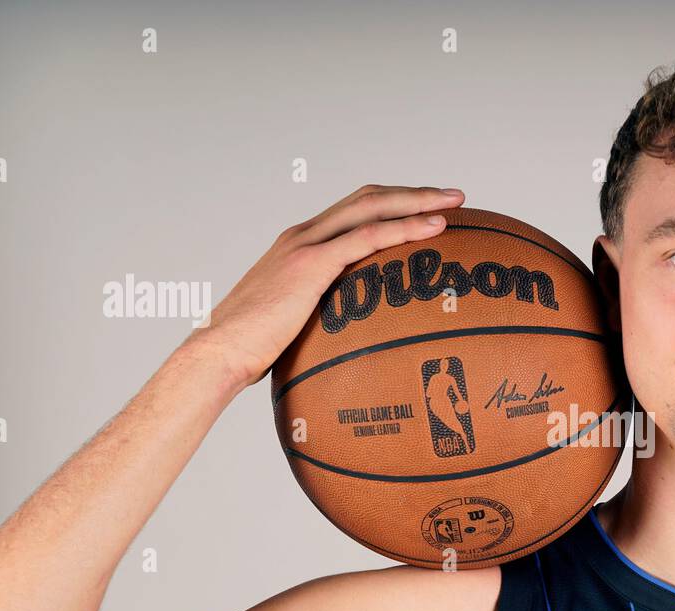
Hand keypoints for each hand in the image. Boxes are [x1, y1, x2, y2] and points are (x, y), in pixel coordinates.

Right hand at [190, 185, 464, 388]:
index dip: (391, 204)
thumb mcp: (295, 328)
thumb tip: (351, 345)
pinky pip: (369, 237)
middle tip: (454, 197)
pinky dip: (405, 228)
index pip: (353, 211)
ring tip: (456, 203)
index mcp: (300, 245)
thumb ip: (323, 320)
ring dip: (418, 201)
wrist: (219, 353)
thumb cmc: (253, 352)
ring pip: (372, 207)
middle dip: (414, 193)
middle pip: (368, 198)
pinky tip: (436, 229)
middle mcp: (303, 235)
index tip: (426, 208)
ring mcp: (306, 245)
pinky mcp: (311, 264)